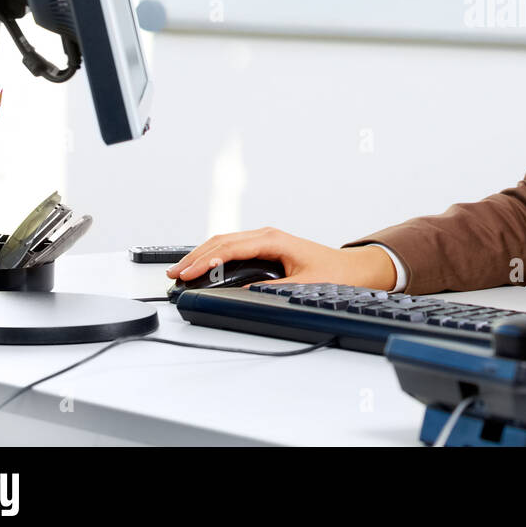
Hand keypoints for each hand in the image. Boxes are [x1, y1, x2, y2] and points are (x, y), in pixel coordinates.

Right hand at [165, 227, 396, 290]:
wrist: (351, 268)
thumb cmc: (332, 273)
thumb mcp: (303, 284)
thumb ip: (275, 288)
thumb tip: (247, 291)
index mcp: (274, 240)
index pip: (232, 247)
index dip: (208, 260)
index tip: (190, 272)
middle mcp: (267, 235)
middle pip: (222, 241)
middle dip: (196, 257)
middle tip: (175, 274)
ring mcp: (264, 239)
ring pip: (224, 242)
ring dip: (201, 255)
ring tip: (180, 270)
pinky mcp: (264, 246)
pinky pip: (232, 247)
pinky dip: (213, 255)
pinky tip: (201, 266)